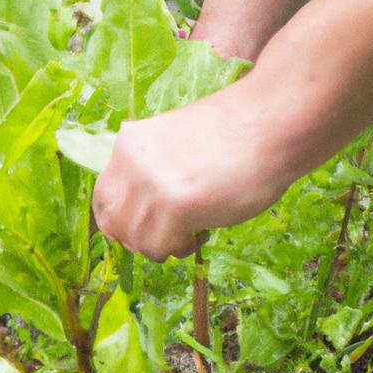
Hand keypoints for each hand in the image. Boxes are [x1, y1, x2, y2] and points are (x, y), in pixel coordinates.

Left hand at [91, 94, 290, 261]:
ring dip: (165, 245)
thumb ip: (156, 169)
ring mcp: (151, 186)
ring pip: (138, 241)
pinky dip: (182, 248)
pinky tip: (202, 230)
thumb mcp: (179, 143)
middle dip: (140, 237)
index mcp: (129, 143)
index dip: (122, 220)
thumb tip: (147, 214)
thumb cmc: (238, 134)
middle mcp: (131, 163)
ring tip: (194, 230)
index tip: (145, 227)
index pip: (103, 197)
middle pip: (114, 224)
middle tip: (170, 234)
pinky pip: (164, 248)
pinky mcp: (176, 208)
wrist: (269, 124)